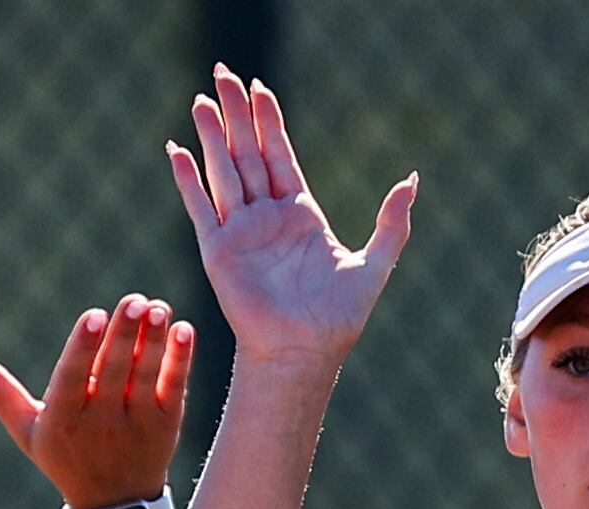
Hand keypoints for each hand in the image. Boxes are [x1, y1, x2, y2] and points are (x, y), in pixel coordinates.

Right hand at [0, 295, 193, 508]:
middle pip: (113, 373)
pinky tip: (185, 330)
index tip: (93, 315)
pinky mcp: (167, 426)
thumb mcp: (27, 430)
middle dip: (123, 335)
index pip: (73, 379)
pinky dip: (180, 360)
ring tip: (158, 309)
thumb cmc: (64, 457)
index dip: (83, 347)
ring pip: (145, 377)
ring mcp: (137, 426)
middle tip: (134, 300)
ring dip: (154, 342)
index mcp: (62, 421)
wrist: (115, 507)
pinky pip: (175, 389)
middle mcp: (100, 425)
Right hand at [169, 67, 415, 368]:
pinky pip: (201, 208)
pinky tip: (178, 150)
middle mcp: (266, 218)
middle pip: (248, 154)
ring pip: (223, 172)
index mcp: (300, 214)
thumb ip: (392, 224)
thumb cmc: (338, 319)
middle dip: (237, 114)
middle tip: (224, 74)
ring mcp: (240, 234)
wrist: (303, 354)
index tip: (259, 88)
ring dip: (211, 136)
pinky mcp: (219, 253)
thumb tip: (411, 180)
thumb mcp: (375, 264)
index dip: (269, 121)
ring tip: (202, 100)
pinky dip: (189, 180)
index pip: (280, 155)